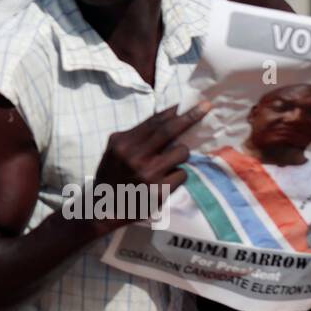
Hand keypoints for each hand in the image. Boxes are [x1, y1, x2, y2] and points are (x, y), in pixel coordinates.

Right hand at [92, 102, 209, 231]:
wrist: (104, 207)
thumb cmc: (111, 173)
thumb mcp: (114, 149)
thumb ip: (136, 134)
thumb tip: (165, 116)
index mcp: (123, 143)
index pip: (153, 122)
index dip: (172, 111)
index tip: (186, 103)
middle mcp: (136, 157)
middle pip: (169, 131)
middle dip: (190, 117)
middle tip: (205, 106)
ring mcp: (149, 175)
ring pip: (181, 153)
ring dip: (181, 153)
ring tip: (169, 161)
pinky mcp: (160, 191)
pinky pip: (182, 174)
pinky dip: (178, 174)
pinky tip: (166, 179)